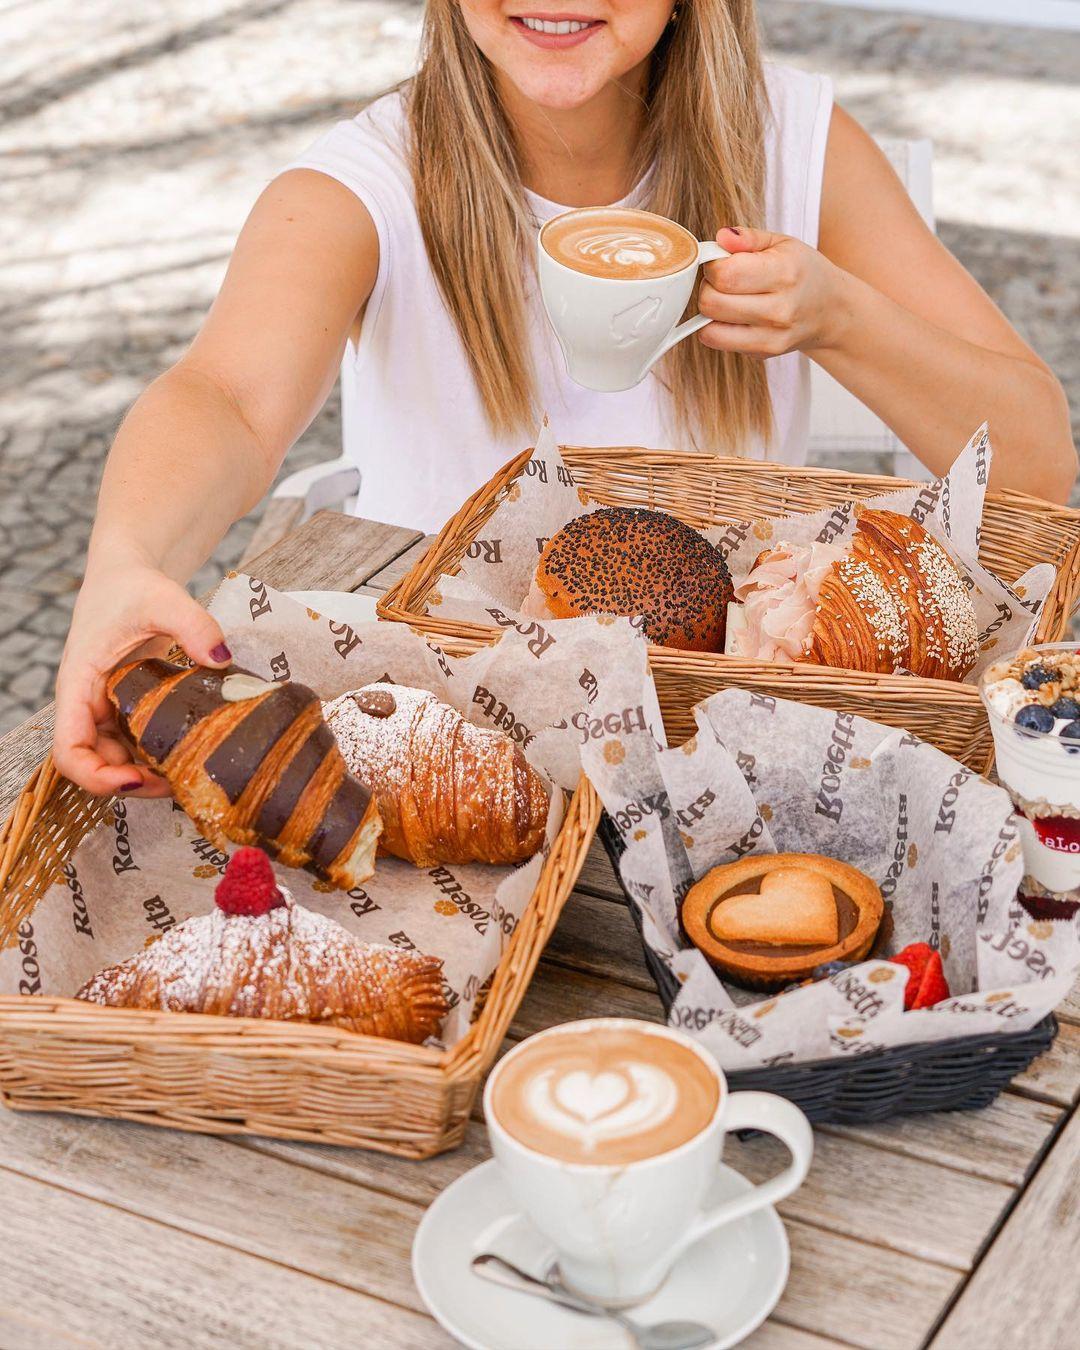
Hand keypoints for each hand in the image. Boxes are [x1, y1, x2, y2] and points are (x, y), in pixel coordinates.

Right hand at [53, 555, 231, 796]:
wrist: (130, 574)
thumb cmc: (132, 584)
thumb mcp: (163, 597)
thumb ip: (193, 624)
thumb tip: (222, 660)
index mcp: (78, 684)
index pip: (68, 749)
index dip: (96, 776)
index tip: (136, 778)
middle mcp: (87, 703)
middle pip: (97, 763)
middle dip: (133, 783)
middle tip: (178, 785)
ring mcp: (107, 707)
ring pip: (119, 757)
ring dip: (149, 772)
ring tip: (189, 774)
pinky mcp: (129, 705)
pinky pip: (138, 740)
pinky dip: (160, 752)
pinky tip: (192, 752)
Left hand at [697, 227, 846, 357]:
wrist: (831, 310)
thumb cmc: (802, 271)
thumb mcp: (782, 243)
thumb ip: (748, 238)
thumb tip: (721, 237)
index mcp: (784, 273)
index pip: (725, 274)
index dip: (713, 265)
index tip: (721, 261)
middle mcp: (779, 309)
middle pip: (712, 302)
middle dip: (708, 287)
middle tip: (723, 280)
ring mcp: (771, 336)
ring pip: (709, 327)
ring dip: (710, 310)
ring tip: (727, 297)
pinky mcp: (763, 352)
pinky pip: (717, 342)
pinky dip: (715, 328)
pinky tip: (732, 316)